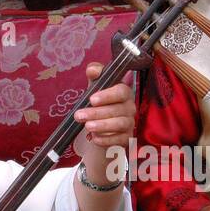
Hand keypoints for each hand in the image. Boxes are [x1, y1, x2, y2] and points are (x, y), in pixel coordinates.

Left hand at [73, 61, 135, 178]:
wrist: (101, 124)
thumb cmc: (99, 102)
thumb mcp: (94, 86)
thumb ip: (94, 74)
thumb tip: (93, 70)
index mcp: (124, 92)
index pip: (121, 91)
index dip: (107, 95)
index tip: (92, 99)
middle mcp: (130, 107)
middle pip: (118, 109)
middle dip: (97, 113)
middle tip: (79, 116)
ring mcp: (130, 123)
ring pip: (120, 124)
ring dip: (102, 125)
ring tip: (87, 127)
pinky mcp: (126, 138)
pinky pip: (119, 140)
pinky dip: (106, 139)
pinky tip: (94, 138)